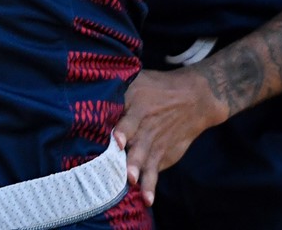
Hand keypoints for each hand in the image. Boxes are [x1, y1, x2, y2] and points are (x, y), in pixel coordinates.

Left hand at [114, 67, 227, 205]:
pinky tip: (147, 199)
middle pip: (138, 145)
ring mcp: (155, 143)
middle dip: (132, 159)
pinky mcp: (163, 156)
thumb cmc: (157, 89)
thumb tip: (86, 98)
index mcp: (139, 105)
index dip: (123, 131)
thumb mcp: (140, 81)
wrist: (195, 98)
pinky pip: (154, 172)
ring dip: (141, 174)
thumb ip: (117, 91)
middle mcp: (147, 126)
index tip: (117, 142)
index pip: (130, 120)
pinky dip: (151, 186)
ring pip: (146, 161)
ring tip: (136, 186)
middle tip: (128, 173)